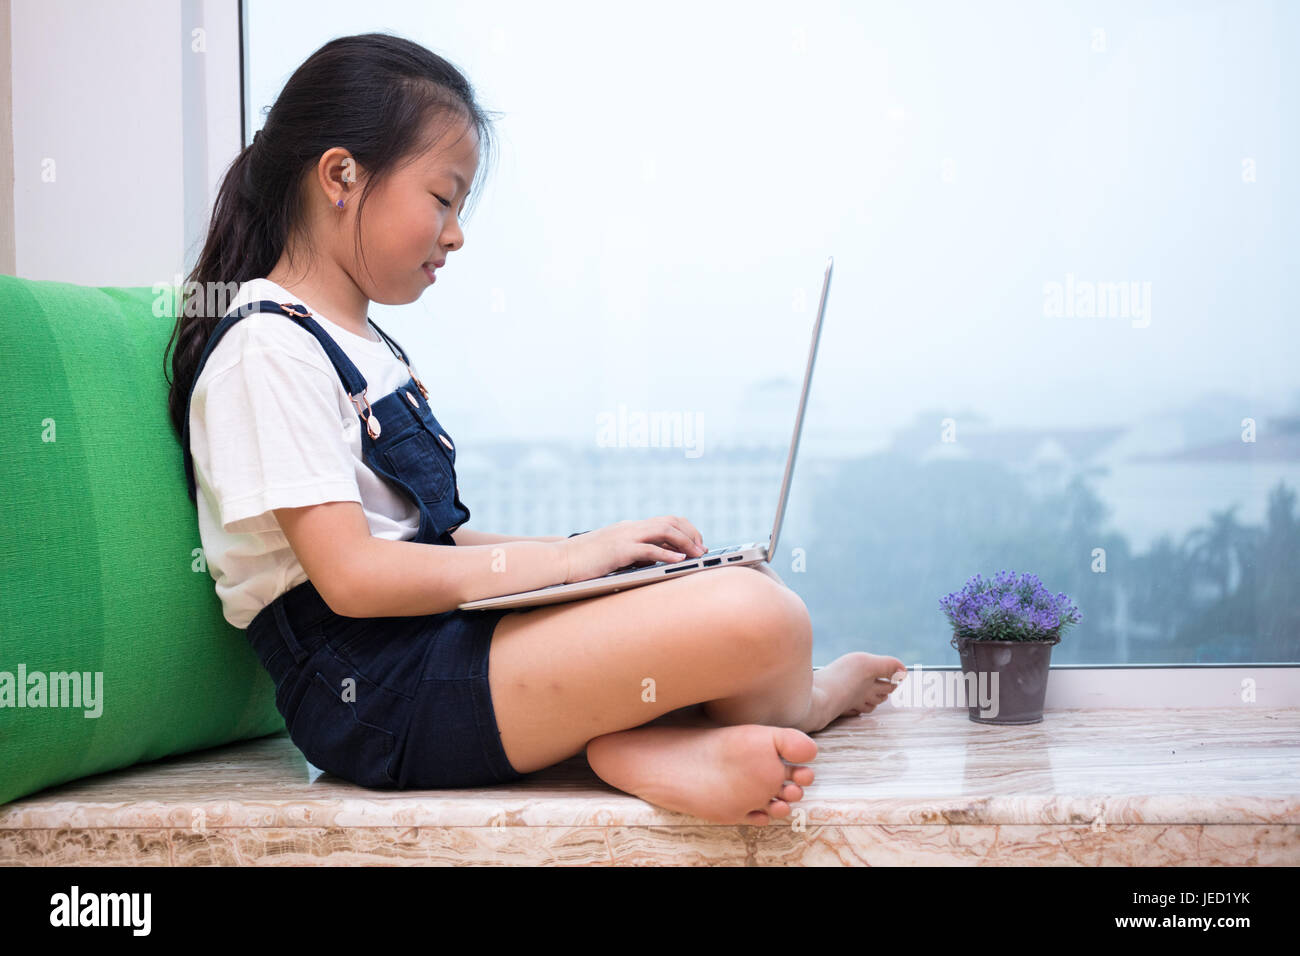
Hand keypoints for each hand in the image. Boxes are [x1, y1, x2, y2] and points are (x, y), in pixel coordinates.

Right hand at [560, 516, 705, 583]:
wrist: (559, 560)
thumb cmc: (584, 561)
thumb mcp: (614, 555)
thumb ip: (634, 554)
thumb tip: (654, 561)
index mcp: (630, 528)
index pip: (665, 521)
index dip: (686, 531)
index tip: (697, 544)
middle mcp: (630, 528)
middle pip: (670, 521)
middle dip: (691, 534)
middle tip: (703, 550)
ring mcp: (625, 537)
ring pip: (664, 530)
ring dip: (685, 542)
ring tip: (697, 554)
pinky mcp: (619, 551)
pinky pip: (649, 549)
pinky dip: (667, 554)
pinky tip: (680, 561)